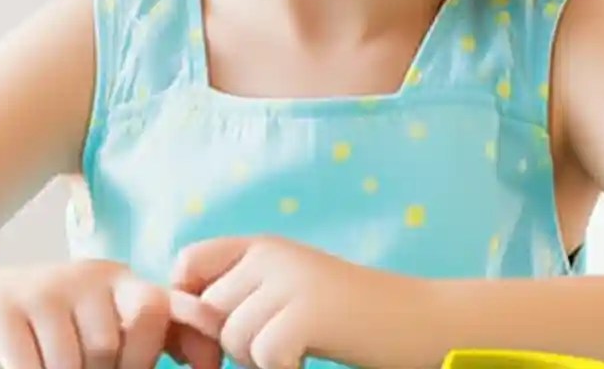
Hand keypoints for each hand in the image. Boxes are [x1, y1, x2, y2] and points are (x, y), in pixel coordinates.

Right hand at [0, 259, 223, 368]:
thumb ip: (150, 333)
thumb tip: (205, 357)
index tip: (206, 366)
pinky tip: (24, 364)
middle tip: (86, 366)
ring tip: (52, 363)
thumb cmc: (52, 325)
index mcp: (119, 280)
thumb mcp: (102, 321)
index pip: (158, 305)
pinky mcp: (3, 307)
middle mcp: (85, 276)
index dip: (184, 334)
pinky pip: (32, 365)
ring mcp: (43, 288)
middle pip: (111, 345)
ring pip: (73, 361)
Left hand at [172, 236, 428, 368]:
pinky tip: (305, 364)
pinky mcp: (310, 313)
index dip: (188, 304)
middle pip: (209, 309)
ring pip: (233, 336)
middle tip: (270, 353)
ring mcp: (292, 281)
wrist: (420, 321)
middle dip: (226, 344)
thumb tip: (182, 323)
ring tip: (295, 354)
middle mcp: (273, 254)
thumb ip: (242, 293)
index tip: (211, 337)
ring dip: (257, 360)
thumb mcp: (290, 290)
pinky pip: (265, 355)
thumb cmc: (351, 318)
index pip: (187, 262)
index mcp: (264, 245)